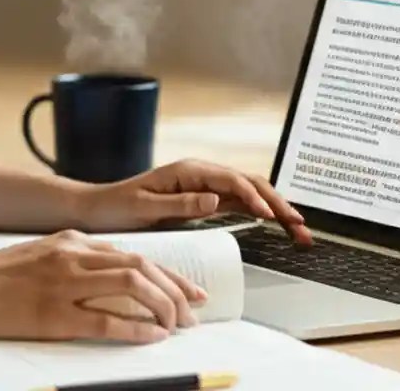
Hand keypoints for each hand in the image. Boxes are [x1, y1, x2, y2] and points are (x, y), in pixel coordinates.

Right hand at [0, 229, 206, 343]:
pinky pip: (107, 320)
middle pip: (142, 266)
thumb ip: (75, 258)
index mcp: (71, 240)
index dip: (169, 274)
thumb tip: (112, 272)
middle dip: (175, 291)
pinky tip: (152, 338)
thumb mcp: (40, 253)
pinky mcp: (54, 315)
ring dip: (163, 307)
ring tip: (176, 326)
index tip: (189, 291)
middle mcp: (73, 256)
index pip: (134, 253)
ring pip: (133, 286)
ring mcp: (64, 284)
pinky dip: (136, 329)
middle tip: (193, 313)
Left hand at [75, 159, 311, 243]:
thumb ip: (180, 204)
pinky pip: (240, 204)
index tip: (270, 216)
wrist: (99, 209)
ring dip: (276, 209)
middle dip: (277, 202)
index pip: (231, 180)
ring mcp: (205, 187)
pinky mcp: (204, 201)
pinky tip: (278, 224)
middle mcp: (201, 175)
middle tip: (300, 226)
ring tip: (299, 229)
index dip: (253, 197)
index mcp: (189, 171)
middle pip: (249, 183)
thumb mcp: (145, 208)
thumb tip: (214, 200)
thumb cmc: (117, 207)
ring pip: (250, 193)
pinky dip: (261, 213)